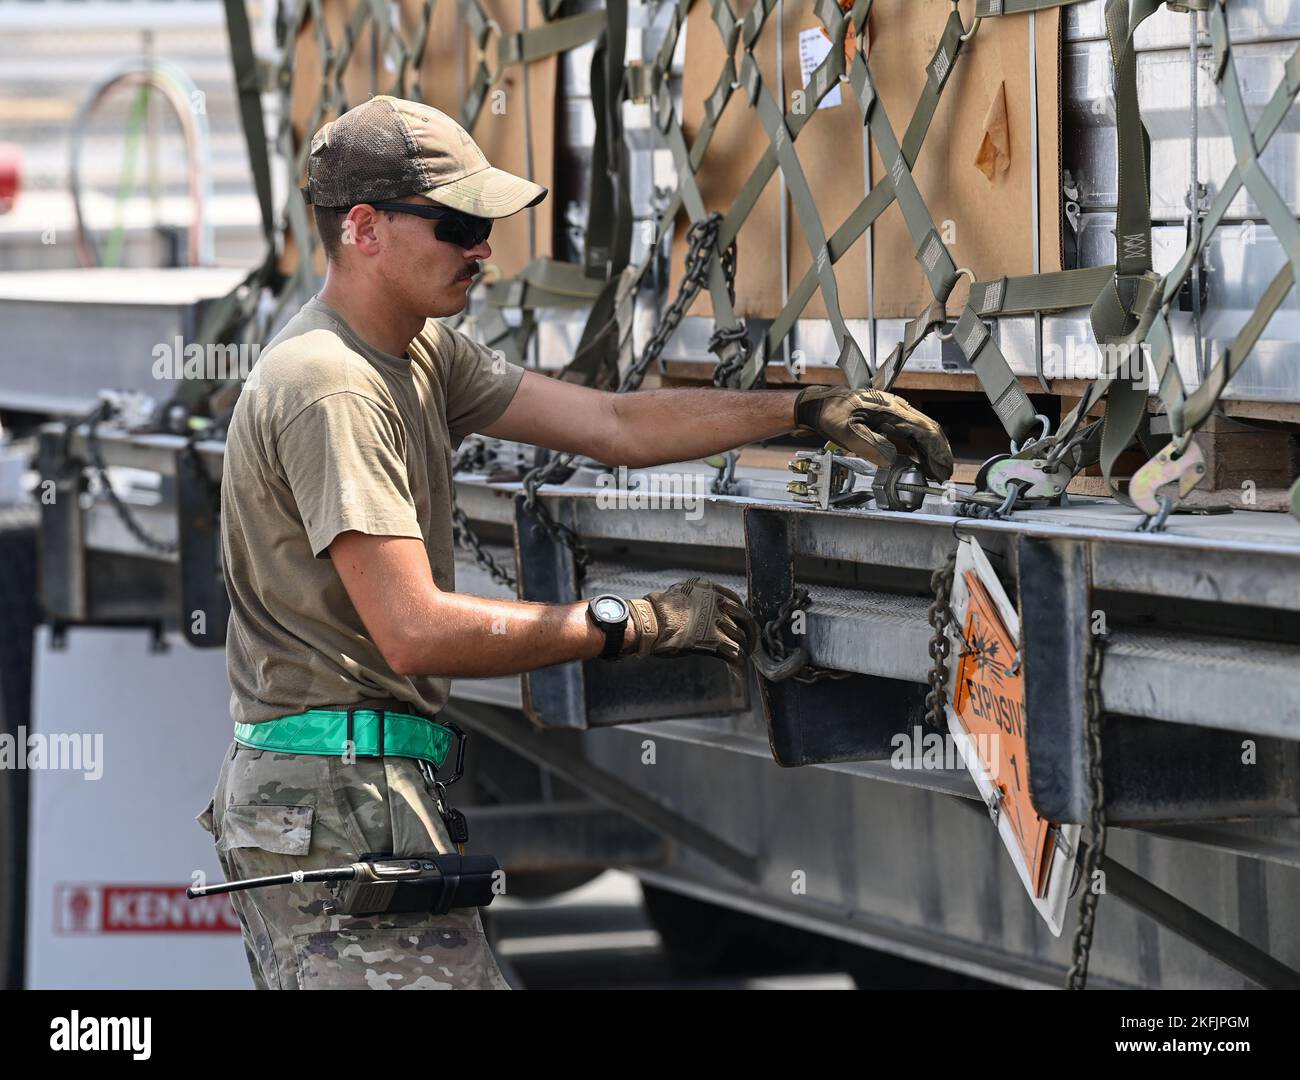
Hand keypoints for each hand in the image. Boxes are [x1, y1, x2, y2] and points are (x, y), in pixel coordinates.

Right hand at [627, 578, 757, 667]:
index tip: (742, 623)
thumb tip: (699, 605)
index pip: (736, 600)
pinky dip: (738, 660)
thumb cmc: (657, 611)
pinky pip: (734, 652)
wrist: (651, 623)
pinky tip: (736, 665)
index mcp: (709, 589)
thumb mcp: (680, 592)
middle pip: (744, 618)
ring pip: (740, 636)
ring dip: (743, 648)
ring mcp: (717, 622)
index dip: (741, 614)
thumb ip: (696, 597)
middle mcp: (717, 603)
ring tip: (742, 656)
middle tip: (749, 642)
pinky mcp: (715, 641)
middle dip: (750, 632)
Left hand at [793, 385, 953, 482]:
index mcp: (891, 409)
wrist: (820, 405)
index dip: (937, 451)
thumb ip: (869, 444)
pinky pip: (911, 434)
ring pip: (922, 433)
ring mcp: (895, 413)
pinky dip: (920, 449)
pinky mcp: (890, 420)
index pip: (925, 429)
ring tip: (935, 473)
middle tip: (943, 476)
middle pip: (929, 431)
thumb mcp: (846, 432)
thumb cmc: (831, 414)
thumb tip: (891, 458)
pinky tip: (921, 463)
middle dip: (939, 454)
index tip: (942, 468)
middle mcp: (897, 409)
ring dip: (931, 453)